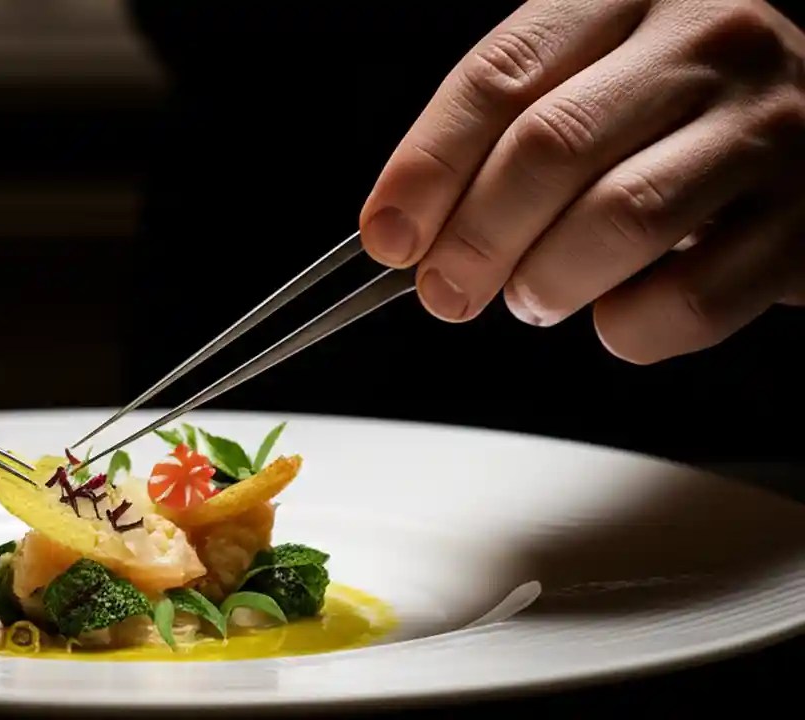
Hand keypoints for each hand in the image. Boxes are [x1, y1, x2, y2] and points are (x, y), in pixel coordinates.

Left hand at [360, 0, 804, 362]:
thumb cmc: (677, 112)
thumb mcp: (593, 79)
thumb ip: (508, 131)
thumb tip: (405, 228)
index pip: (501, 75)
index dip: (427, 166)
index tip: (388, 235)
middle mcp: (710, 41)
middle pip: (550, 147)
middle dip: (474, 238)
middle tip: (447, 290)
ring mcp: (770, 126)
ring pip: (619, 220)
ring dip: (546, 281)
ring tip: (532, 295)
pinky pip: (690, 298)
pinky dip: (627, 328)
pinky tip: (616, 311)